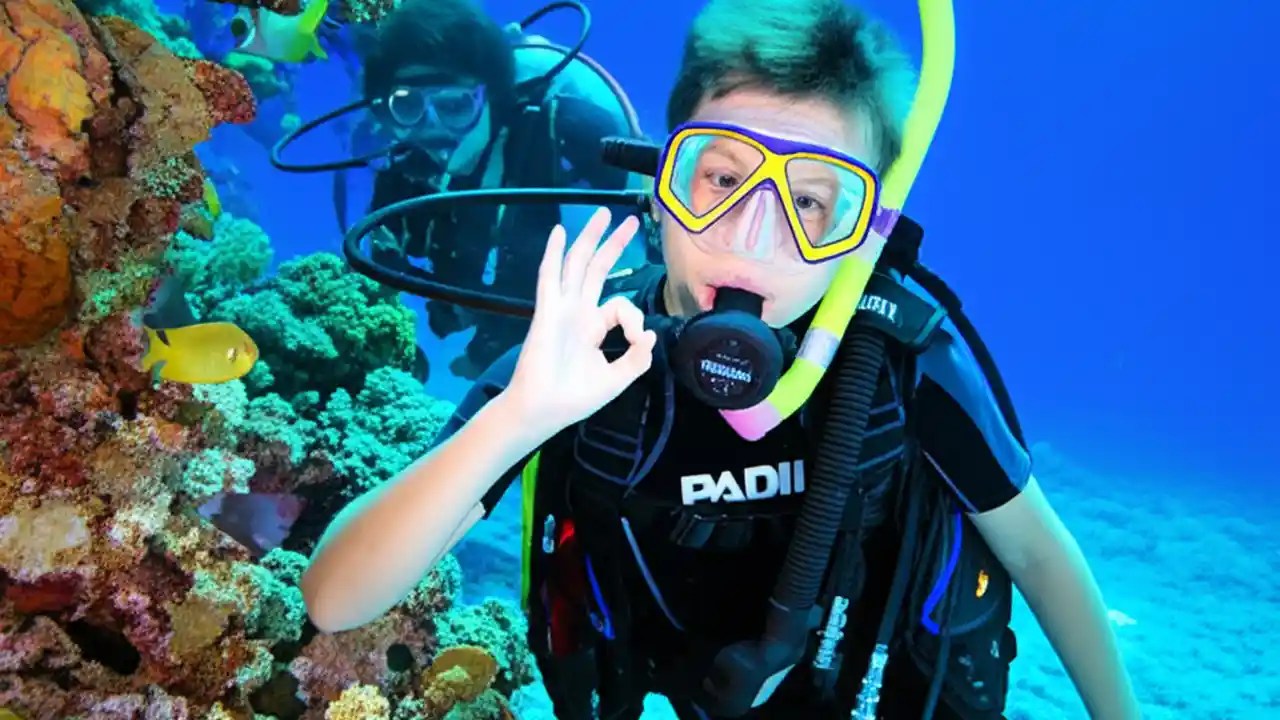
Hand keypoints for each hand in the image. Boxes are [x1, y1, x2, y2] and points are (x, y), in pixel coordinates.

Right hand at [507, 208, 656, 433]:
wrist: (543, 410)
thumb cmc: (574, 398)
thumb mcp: (617, 379)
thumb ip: (636, 359)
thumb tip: (650, 335)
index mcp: (592, 327)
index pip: (620, 306)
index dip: (635, 319)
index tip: (639, 342)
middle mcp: (577, 312)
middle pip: (597, 268)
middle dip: (614, 244)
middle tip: (631, 221)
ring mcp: (561, 309)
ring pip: (577, 264)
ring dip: (589, 237)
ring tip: (602, 213)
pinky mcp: (547, 312)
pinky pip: (550, 277)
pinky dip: (554, 254)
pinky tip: (559, 233)